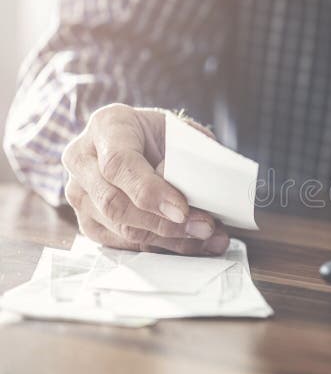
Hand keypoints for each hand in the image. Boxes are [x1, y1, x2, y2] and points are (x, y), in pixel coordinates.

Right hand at [61, 103, 228, 254]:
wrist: (145, 144)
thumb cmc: (163, 135)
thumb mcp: (182, 132)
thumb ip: (191, 155)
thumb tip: (206, 190)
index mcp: (106, 126)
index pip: (118, 163)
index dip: (150, 191)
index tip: (182, 209)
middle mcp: (82, 159)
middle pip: (115, 202)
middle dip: (164, 222)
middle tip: (204, 227)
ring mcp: (80, 193)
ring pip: (121, 228)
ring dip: (169, 238)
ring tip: (209, 237)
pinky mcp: (89, 222)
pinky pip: (124, 244)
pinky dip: (163, 247)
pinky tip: (193, 244)